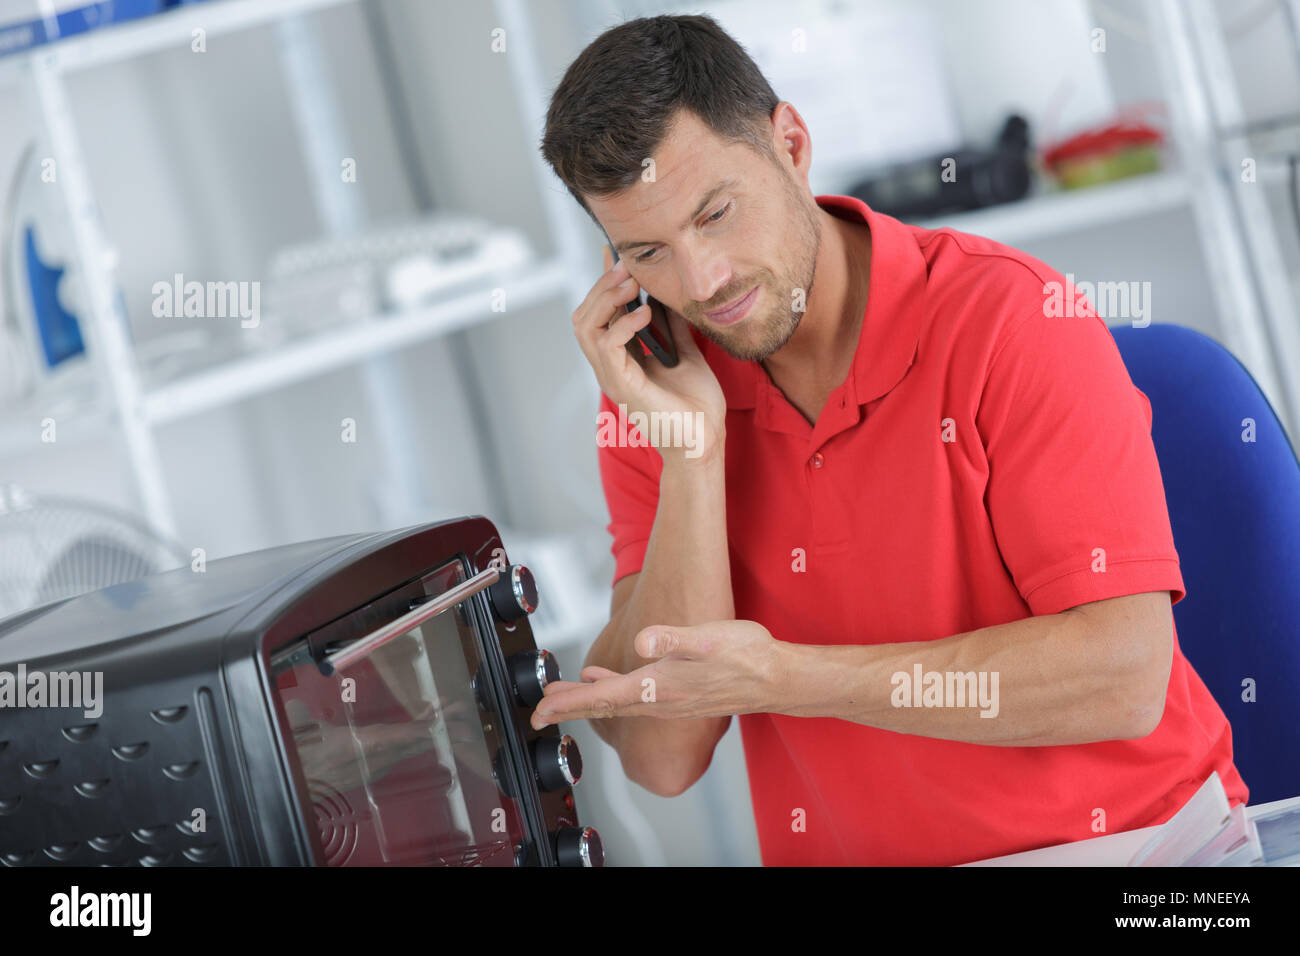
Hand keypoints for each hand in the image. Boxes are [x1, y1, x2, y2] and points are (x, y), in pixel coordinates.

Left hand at [529, 619, 782, 726]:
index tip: (541, 711)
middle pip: (603, 706)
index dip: (569, 703)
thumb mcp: (710, 638)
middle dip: (569, 706)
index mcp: (659, 686)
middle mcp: (660, 700)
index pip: (603, 697)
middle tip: (539, 710)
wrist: (777, 679)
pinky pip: (634, 697)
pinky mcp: (678, 694)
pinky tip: (603, 676)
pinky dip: (611, 689)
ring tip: (561, 694)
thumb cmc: (748, 656)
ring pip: (617, 703)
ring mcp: (669, 700)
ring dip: (587, 699)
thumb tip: (640, 643)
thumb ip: (673, 639)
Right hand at [571, 246, 726, 464]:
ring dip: (606, 298)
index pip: (598, 314)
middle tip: (628, 266)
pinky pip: (606, 346)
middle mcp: (610, 366)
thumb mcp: (687, 354)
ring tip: (633, 283)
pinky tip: (645, 314)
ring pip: (585, 327)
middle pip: (583, 316)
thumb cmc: (697, 407)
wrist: (705, 442)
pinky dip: (622, 324)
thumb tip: (669, 296)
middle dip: (602, 285)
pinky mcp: (622, 386)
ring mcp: (612, 376)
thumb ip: (674, 328)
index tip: (614, 253)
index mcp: (621, 359)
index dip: (602, 283)